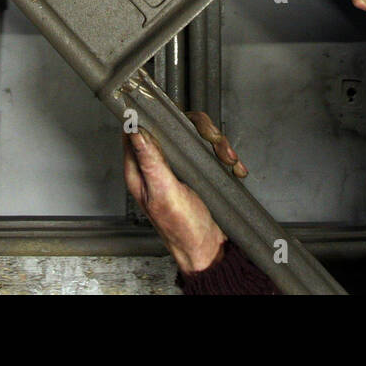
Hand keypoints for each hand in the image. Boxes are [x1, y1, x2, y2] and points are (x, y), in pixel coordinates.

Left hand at [123, 112, 244, 273]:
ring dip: (217, 145)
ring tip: (227, 160)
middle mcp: (158, 163)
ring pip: (196, 136)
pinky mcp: (197, 169)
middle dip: (199, 130)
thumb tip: (133, 131)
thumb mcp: (164, 193)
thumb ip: (149, 161)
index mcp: (140, 169)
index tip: (174, 115)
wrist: (210, 250)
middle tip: (213, 141)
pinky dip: (224, 157)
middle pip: (174, 126)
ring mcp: (178, 165)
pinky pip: (211, 151)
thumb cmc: (182, 229)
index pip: (140, 128)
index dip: (155, 115)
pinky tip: (232, 169)